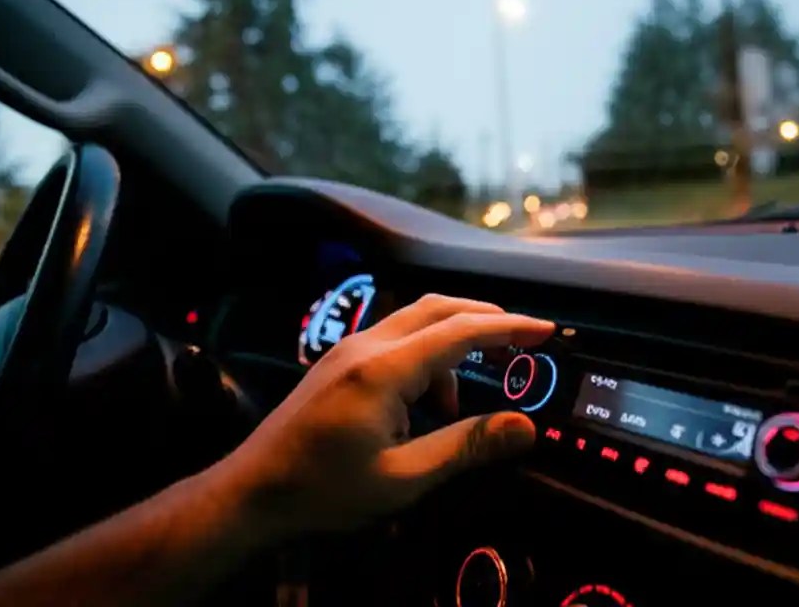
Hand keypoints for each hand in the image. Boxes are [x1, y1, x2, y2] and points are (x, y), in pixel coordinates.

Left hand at [215, 295, 554, 536]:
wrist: (252, 491)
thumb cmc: (325, 490)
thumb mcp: (404, 478)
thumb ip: (466, 446)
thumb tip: (525, 427)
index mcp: (383, 370)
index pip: (461, 331)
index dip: (509, 328)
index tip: (546, 331)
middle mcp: (365, 346)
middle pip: (438, 307)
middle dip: (485, 319)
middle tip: (522, 342)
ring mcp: (347, 349)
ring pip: (414, 320)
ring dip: (451, 343)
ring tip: (459, 404)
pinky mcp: (338, 362)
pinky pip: (393, 339)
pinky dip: (424, 356)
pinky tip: (424, 406)